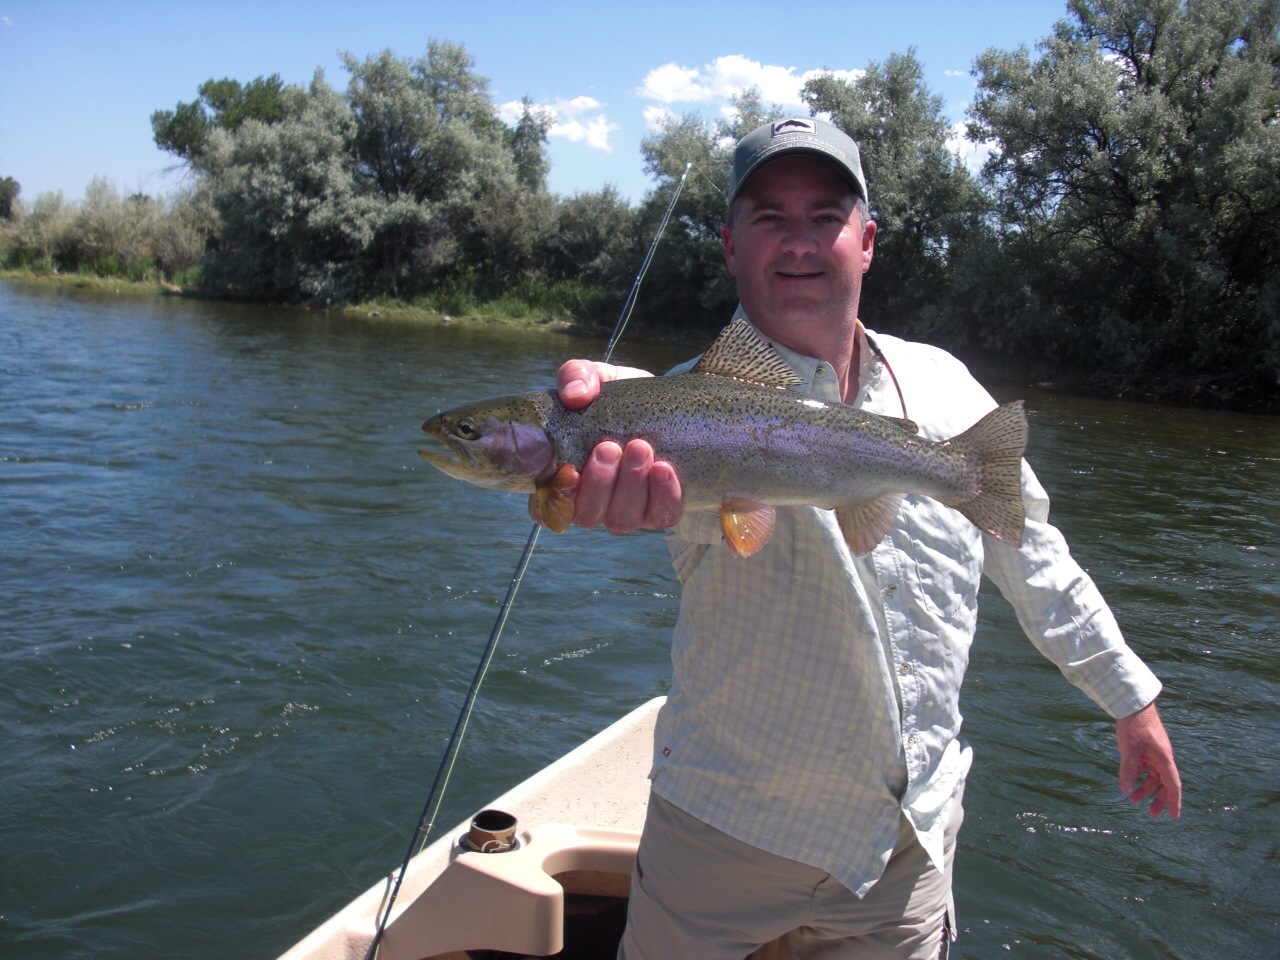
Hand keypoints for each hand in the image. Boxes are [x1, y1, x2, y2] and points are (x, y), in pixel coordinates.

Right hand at [552, 359, 682, 533]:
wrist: (667, 408)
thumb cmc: (620, 401)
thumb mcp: (598, 380)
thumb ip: (577, 376)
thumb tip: (574, 394)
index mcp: (565, 477)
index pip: (545, 509)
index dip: (554, 500)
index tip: (570, 472)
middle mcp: (592, 503)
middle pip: (587, 515)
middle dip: (599, 483)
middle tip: (609, 446)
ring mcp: (625, 512)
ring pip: (621, 520)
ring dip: (630, 486)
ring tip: (640, 447)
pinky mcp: (659, 513)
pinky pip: (661, 517)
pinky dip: (663, 495)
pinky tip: (664, 468)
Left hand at [1116, 700, 1181, 818]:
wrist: (1134, 704)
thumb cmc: (1134, 725)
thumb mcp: (1129, 750)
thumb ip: (1128, 771)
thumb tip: (1126, 791)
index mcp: (1164, 759)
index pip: (1173, 785)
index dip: (1174, 802)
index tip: (1175, 817)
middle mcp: (1163, 757)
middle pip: (1165, 783)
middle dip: (1159, 799)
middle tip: (1152, 814)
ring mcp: (1155, 752)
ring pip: (1154, 776)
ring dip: (1145, 788)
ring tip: (1132, 800)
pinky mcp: (1146, 747)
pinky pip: (1146, 767)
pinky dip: (1140, 776)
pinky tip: (1129, 782)